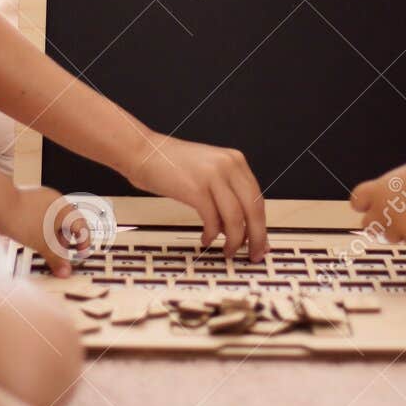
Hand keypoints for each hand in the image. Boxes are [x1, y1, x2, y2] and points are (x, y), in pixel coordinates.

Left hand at [0, 186, 92, 278]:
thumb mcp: (43, 244)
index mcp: (64, 208)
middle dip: (64, 242)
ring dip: (51, 238)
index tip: (80, 253)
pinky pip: (39, 220)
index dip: (83, 241)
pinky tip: (31, 240)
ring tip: (44, 250)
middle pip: (67, 225)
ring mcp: (40, 201)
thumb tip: (65, 271)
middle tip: (60, 256)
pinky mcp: (27, 205)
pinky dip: (39, 232)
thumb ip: (56, 259)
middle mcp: (54, 202)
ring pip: (52, 223)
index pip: (81, 225)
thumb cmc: (21, 217)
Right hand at [123, 132, 266, 258]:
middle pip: (253, 209)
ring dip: (234, 240)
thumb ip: (226, 194)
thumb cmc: (171, 164)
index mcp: (235, 161)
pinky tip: (207, 239)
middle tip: (254, 254)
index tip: (262, 241)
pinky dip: (212, 234)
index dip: (262, 224)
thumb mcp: (208, 172)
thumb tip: (239, 226)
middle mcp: (228, 165)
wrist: (144, 152)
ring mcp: (213, 176)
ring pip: (236, 218)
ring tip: (228, 250)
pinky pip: (213, 220)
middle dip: (256, 237)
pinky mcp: (196, 189)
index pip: (258, 198)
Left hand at [349, 154, 405, 243]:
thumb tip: (386, 211)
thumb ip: (390, 196)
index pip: (356, 202)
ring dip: (400, 230)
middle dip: (379, 223)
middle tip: (393, 219)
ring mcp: (395, 224)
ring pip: (389, 236)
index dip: (364, 206)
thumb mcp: (402, 180)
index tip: (371, 206)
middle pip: (367, 225)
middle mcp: (381, 208)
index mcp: (377, 189)